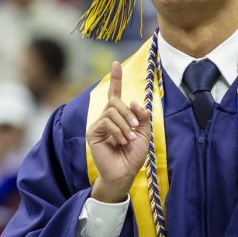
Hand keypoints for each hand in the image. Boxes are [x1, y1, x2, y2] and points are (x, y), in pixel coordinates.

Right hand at [88, 62, 149, 202]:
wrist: (124, 173)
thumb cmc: (133, 155)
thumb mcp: (143, 133)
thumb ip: (141, 116)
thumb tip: (133, 101)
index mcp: (118, 116)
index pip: (115, 93)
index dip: (116, 78)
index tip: (116, 63)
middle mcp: (106, 117)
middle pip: (115, 102)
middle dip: (128, 112)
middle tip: (135, 127)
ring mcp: (98, 125)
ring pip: (111, 111)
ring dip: (124, 123)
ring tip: (129, 138)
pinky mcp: (93, 133)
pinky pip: (106, 122)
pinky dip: (117, 130)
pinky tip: (121, 141)